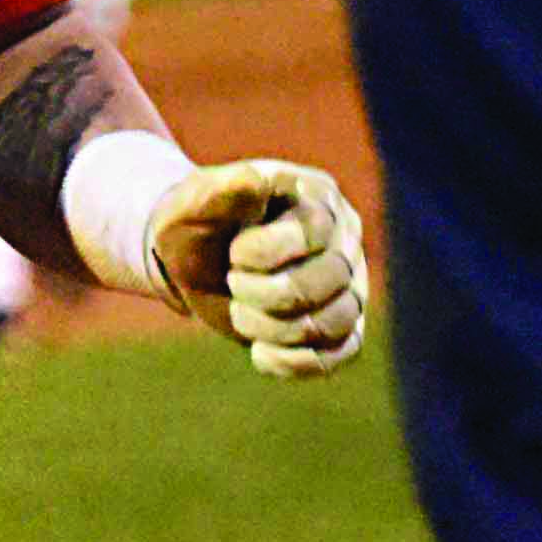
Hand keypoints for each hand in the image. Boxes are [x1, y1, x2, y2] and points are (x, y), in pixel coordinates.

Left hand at [149, 158, 367, 378]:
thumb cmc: (198, 222)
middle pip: (331, 281)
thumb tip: (255, 179)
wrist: (194, 259)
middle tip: (232, 282)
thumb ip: (223, 189)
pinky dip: (296, 362)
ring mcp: (347, 286)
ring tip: (240, 315)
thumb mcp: (196, 202)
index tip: (234, 252)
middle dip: (268, 293)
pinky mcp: (338, 328)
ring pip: (336, 322)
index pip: (315, 232)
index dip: (267, 252)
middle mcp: (344, 241)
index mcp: (318, 198)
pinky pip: (339, 355)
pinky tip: (259, 353)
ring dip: (277, 330)